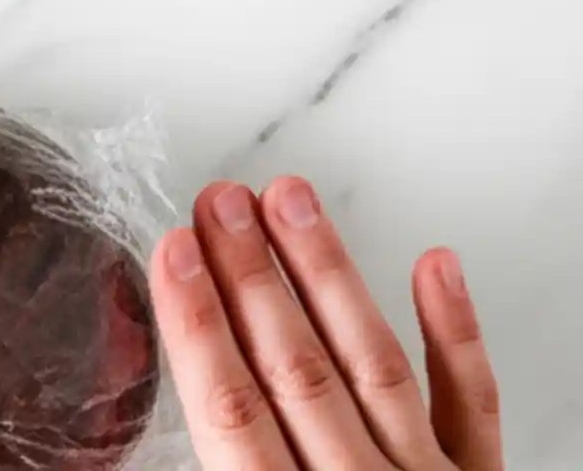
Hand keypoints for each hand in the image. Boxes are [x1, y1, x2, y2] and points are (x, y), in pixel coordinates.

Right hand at [151, 177, 501, 469]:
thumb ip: (222, 467)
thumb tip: (186, 391)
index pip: (230, 410)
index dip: (197, 325)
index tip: (174, 254)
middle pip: (296, 370)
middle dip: (251, 277)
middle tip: (221, 203)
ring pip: (373, 363)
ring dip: (326, 274)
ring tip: (290, 201)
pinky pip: (471, 398)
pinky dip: (454, 331)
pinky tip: (431, 263)